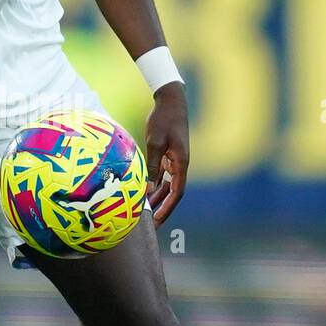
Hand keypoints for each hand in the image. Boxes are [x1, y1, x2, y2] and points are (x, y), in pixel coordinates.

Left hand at [144, 83, 188, 226]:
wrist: (170, 101)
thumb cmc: (163, 120)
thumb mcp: (155, 143)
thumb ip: (152, 166)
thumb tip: (147, 188)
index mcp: (181, 163)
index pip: (176, 193)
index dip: (167, 209)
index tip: (157, 222)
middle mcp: (180, 165)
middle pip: (173, 193)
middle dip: (162, 209)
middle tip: (149, 224)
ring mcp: (175, 160)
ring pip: (167, 185)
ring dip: (157, 198)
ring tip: (145, 213)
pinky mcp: (168, 155)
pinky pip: (162, 175)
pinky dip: (154, 185)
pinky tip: (144, 193)